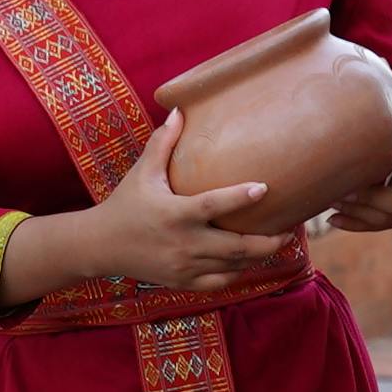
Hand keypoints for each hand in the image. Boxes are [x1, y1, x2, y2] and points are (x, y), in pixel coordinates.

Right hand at [62, 115, 308, 294]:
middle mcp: (183, 243)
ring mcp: (185, 266)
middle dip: (269, 241)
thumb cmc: (124, 204)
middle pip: (237, 247)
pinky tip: (252, 260)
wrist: (100, 246)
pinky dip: (239, 272)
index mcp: (175, 214)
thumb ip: (162, 143)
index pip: (214, 206)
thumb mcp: (142, 172)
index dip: (241, 197)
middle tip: (291, 228)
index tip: (265, 187)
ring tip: (280, 241)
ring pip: (234, 266)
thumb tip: (179, 109)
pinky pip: (220, 282)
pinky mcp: (183, 282)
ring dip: (260, 256)